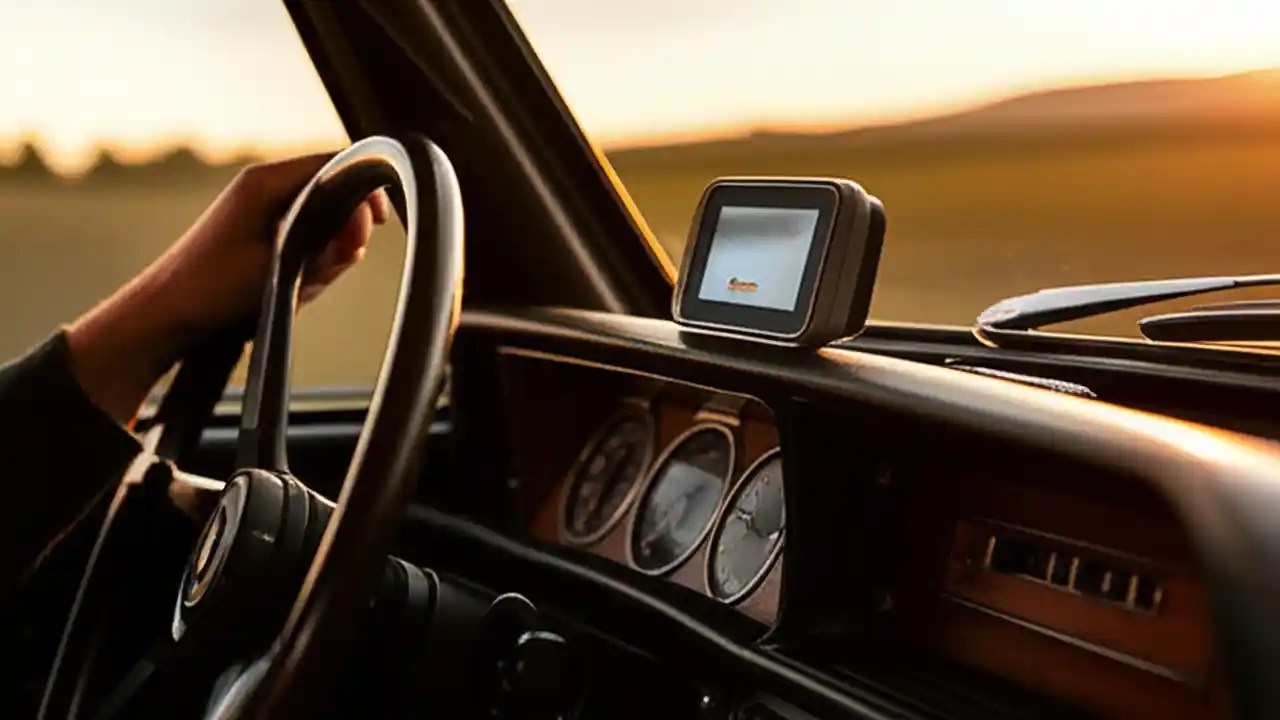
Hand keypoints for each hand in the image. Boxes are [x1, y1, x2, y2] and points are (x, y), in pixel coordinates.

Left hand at [66, 154, 389, 423]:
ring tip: (309, 282)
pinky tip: (299, 284)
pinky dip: (314, 258)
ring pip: (324, 217)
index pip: (335, 163)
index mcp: (266, 181)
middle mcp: (265, 185)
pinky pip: (306, 233)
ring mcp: (263, 206)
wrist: (168, 312)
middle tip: (342, 261)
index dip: (366, 188)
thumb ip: (327, 249)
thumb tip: (360, 236)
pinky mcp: (261, 228)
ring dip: (329, 250)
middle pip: (334, 190)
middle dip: (348, 227)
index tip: (379, 222)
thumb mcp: (281, 268)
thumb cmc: (215, 289)